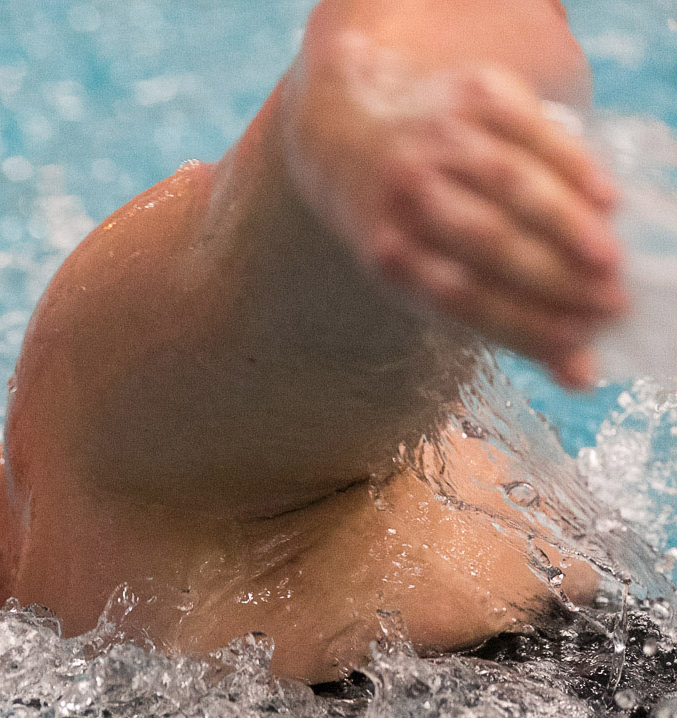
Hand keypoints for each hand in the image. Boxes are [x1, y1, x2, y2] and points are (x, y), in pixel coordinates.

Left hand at [291, 39, 627, 388]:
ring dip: (566, 224)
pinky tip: (606, 199)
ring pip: (509, 182)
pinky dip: (571, 164)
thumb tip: (583, 378)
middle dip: (552, 276)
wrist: (352, 129)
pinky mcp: (470, 95)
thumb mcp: (426, 274)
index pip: (458, 296)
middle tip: (610, 303)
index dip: (520, 319)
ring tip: (610, 260)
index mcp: (387, 250)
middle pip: (485, 239)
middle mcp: (406, 191)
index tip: (579, 340)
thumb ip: (503, 318)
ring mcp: (436, 138)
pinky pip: (531, 129)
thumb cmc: (408, 222)